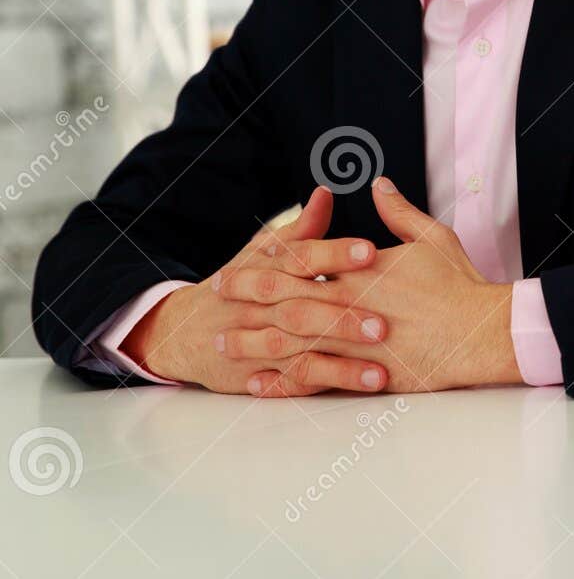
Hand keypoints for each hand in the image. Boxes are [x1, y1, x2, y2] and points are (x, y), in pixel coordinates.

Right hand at [119, 187, 389, 395]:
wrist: (184, 331)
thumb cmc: (237, 284)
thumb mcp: (261, 252)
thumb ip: (300, 229)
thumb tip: (326, 193)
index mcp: (266, 268)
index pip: (300, 258)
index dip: (334, 254)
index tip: (370, 252)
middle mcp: (260, 305)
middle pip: (301, 308)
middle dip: (342, 316)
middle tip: (384, 322)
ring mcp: (257, 342)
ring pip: (299, 351)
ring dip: (340, 362)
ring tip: (381, 369)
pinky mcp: (259, 374)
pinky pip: (293, 383)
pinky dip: (323, 384)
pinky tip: (358, 384)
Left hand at [215, 176, 522, 396]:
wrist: (485, 332)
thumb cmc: (460, 284)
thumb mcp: (431, 238)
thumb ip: (398, 212)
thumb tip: (379, 184)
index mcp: (361, 270)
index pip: (303, 259)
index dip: (269, 259)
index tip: (243, 258)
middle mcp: (350, 304)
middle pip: (284, 298)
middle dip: (246, 296)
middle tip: (214, 295)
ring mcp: (354, 342)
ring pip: (289, 341)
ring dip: (252, 341)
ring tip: (222, 343)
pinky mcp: (365, 374)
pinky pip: (314, 379)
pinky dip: (282, 382)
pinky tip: (258, 384)